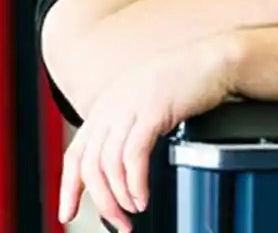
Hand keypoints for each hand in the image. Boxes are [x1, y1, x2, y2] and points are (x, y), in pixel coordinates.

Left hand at [59, 37, 232, 230]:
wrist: (211, 61)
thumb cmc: (183, 84)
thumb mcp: (144, 107)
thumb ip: (128, 132)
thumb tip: (123, 173)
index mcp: (105, 108)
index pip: (75, 153)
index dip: (68, 187)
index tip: (66, 212)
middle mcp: (110, 108)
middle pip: (89, 164)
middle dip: (101, 202)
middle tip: (117, 224)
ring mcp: (128, 108)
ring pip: (108, 164)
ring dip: (119, 197)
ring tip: (133, 212)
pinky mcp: (150, 111)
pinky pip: (133, 155)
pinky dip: (135, 182)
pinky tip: (142, 196)